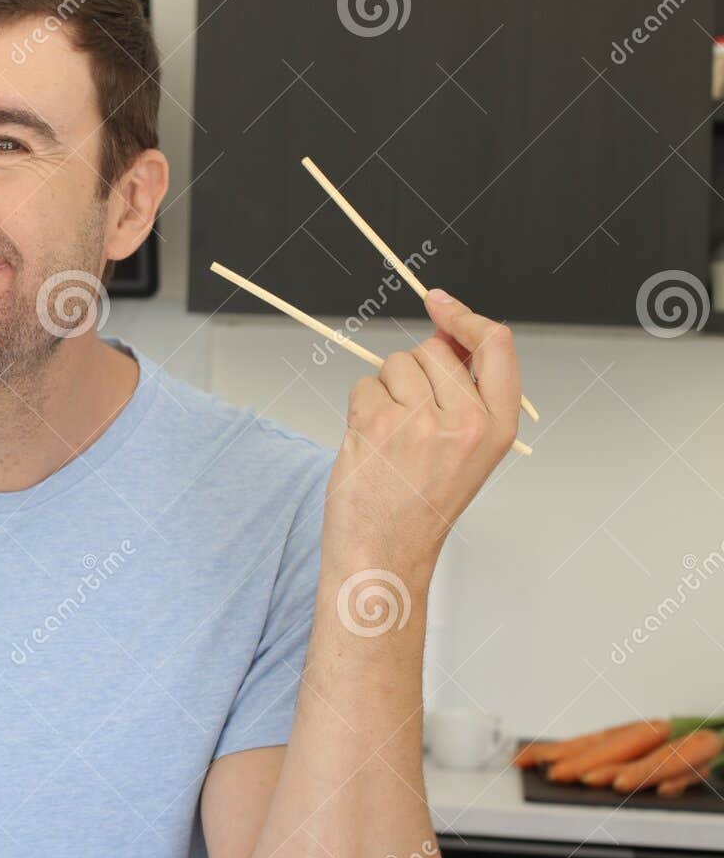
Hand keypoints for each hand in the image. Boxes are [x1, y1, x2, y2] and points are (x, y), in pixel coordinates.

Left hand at [320, 288, 520, 580]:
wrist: (386, 552)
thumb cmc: (420, 506)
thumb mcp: (465, 451)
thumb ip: (463, 395)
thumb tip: (444, 335)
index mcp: (497, 427)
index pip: (497, 347)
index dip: (467, 318)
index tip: (442, 304)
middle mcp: (465, 422)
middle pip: (433, 350)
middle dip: (413, 371)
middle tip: (409, 421)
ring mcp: (420, 421)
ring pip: (395, 364)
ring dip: (384, 391)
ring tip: (390, 439)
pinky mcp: (377, 423)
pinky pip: (363, 386)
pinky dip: (359, 409)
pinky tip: (369, 445)